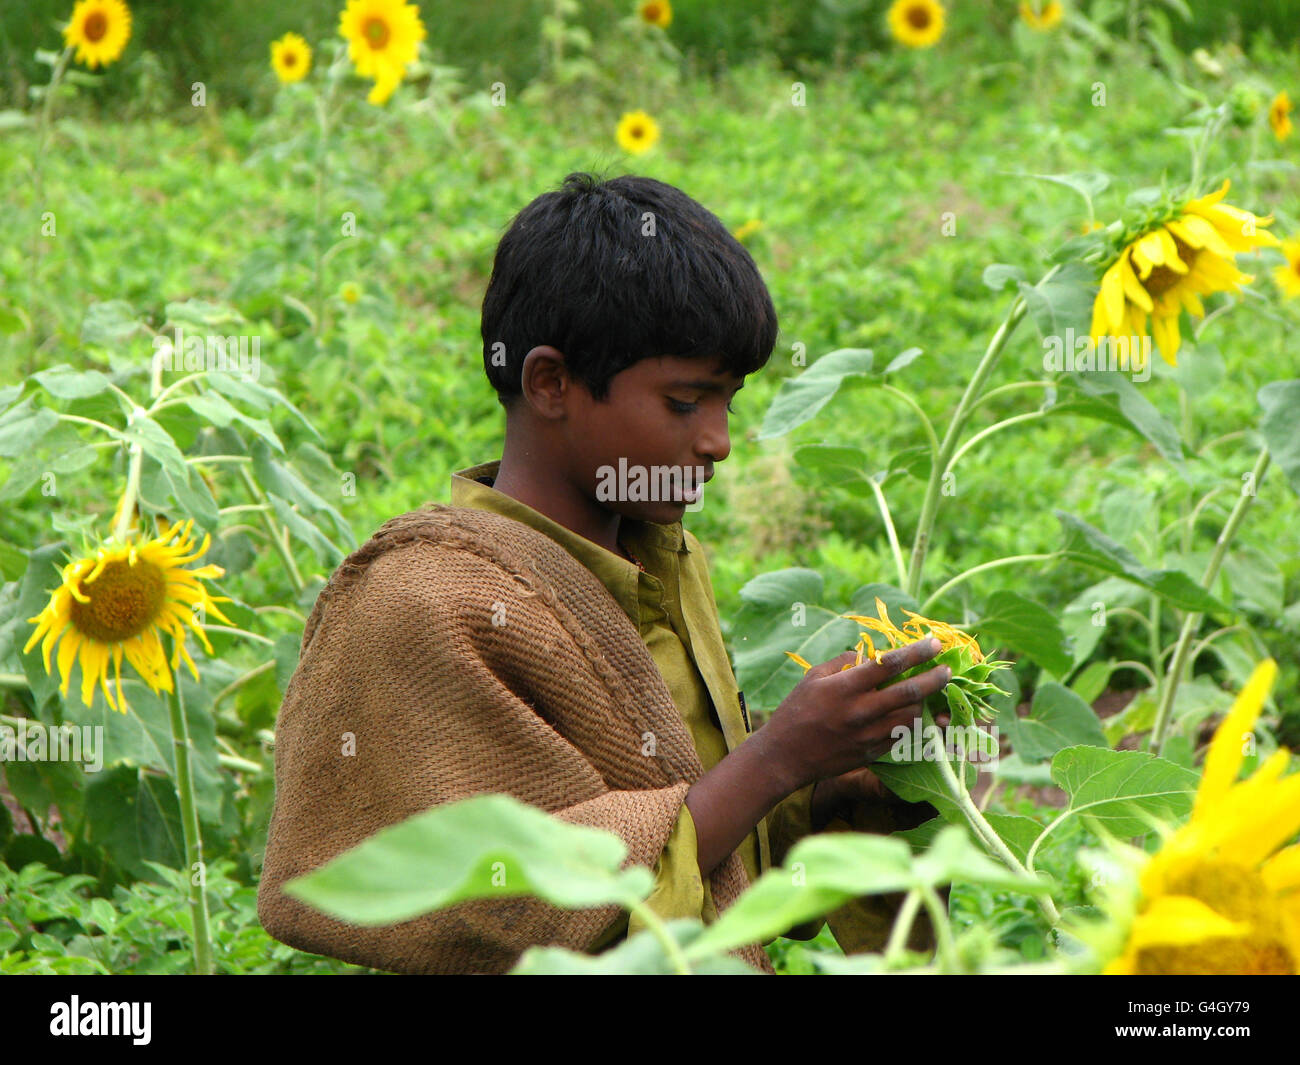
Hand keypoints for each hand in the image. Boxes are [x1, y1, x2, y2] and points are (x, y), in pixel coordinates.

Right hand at [755, 637, 952, 796]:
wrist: (785, 756)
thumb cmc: (796, 711)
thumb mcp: (813, 678)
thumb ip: (843, 662)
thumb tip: (869, 654)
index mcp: (845, 688)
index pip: (889, 664)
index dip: (916, 652)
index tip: (934, 643)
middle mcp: (860, 711)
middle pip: (909, 692)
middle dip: (934, 679)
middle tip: (947, 670)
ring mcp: (868, 735)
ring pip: (911, 716)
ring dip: (924, 702)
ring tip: (929, 693)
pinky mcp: (872, 753)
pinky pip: (903, 737)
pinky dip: (913, 723)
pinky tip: (915, 714)